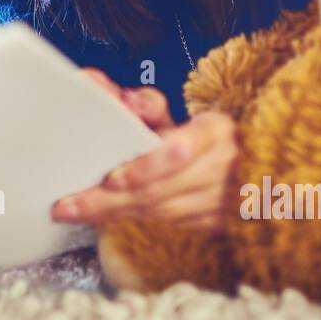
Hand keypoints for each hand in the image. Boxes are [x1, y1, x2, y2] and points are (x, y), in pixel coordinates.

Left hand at [51, 69, 238, 230]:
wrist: (252, 168)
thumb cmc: (201, 136)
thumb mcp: (179, 115)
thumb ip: (146, 106)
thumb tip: (113, 95)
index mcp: (215, 130)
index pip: (178, 152)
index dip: (144, 168)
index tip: (112, 178)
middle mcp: (222, 167)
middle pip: (159, 191)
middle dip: (108, 200)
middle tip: (69, 205)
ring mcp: (222, 201)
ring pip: (159, 212)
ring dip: (113, 214)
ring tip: (73, 212)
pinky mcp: (216, 224)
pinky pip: (166, 224)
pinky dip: (131, 220)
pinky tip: (100, 218)